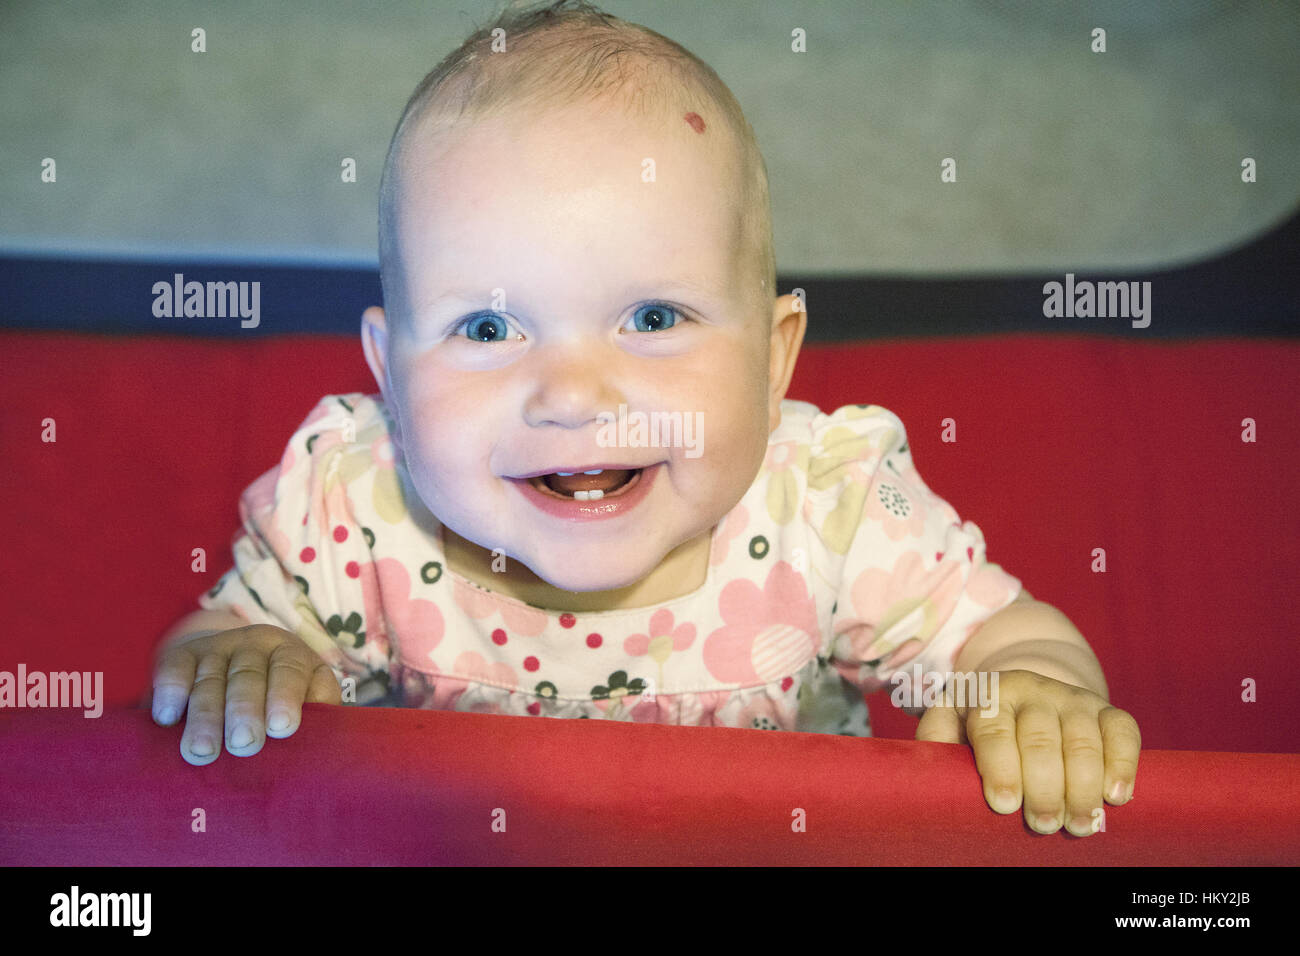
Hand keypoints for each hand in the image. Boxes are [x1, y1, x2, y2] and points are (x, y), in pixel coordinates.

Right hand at [150, 624, 341, 765]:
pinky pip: (175, 669)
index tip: (282, 728)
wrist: (230, 667)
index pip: (290, 670)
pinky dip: (171, 692)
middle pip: (248, 677)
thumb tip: (322, 735)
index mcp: (290, 652)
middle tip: (244, 744)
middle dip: (245, 711)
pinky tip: (167, 719)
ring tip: (203, 751)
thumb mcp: (305, 695)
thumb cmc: (277, 699)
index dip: (285, 697)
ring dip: (205, 717)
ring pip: (210, 680)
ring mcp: (216, 647)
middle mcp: (254, 644)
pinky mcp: (182, 655)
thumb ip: (316, 709)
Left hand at [914, 669, 1140, 835]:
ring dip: (1083, 787)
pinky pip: (1123, 731)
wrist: (1023, 692)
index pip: (993, 729)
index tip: (1004, 804)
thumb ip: (935, 742)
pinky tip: (1115, 796)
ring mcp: (1072, 698)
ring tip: (1080, 825)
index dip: (1000, 767)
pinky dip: (1123, 763)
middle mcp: (1031, 690)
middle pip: (1041, 740)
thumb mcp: (950, 723)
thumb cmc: (979, 724)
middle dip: (1044, 787)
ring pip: (1083, 741)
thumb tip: (924, 774)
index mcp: (988, 694)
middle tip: (1043, 825)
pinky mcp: (1106, 710)